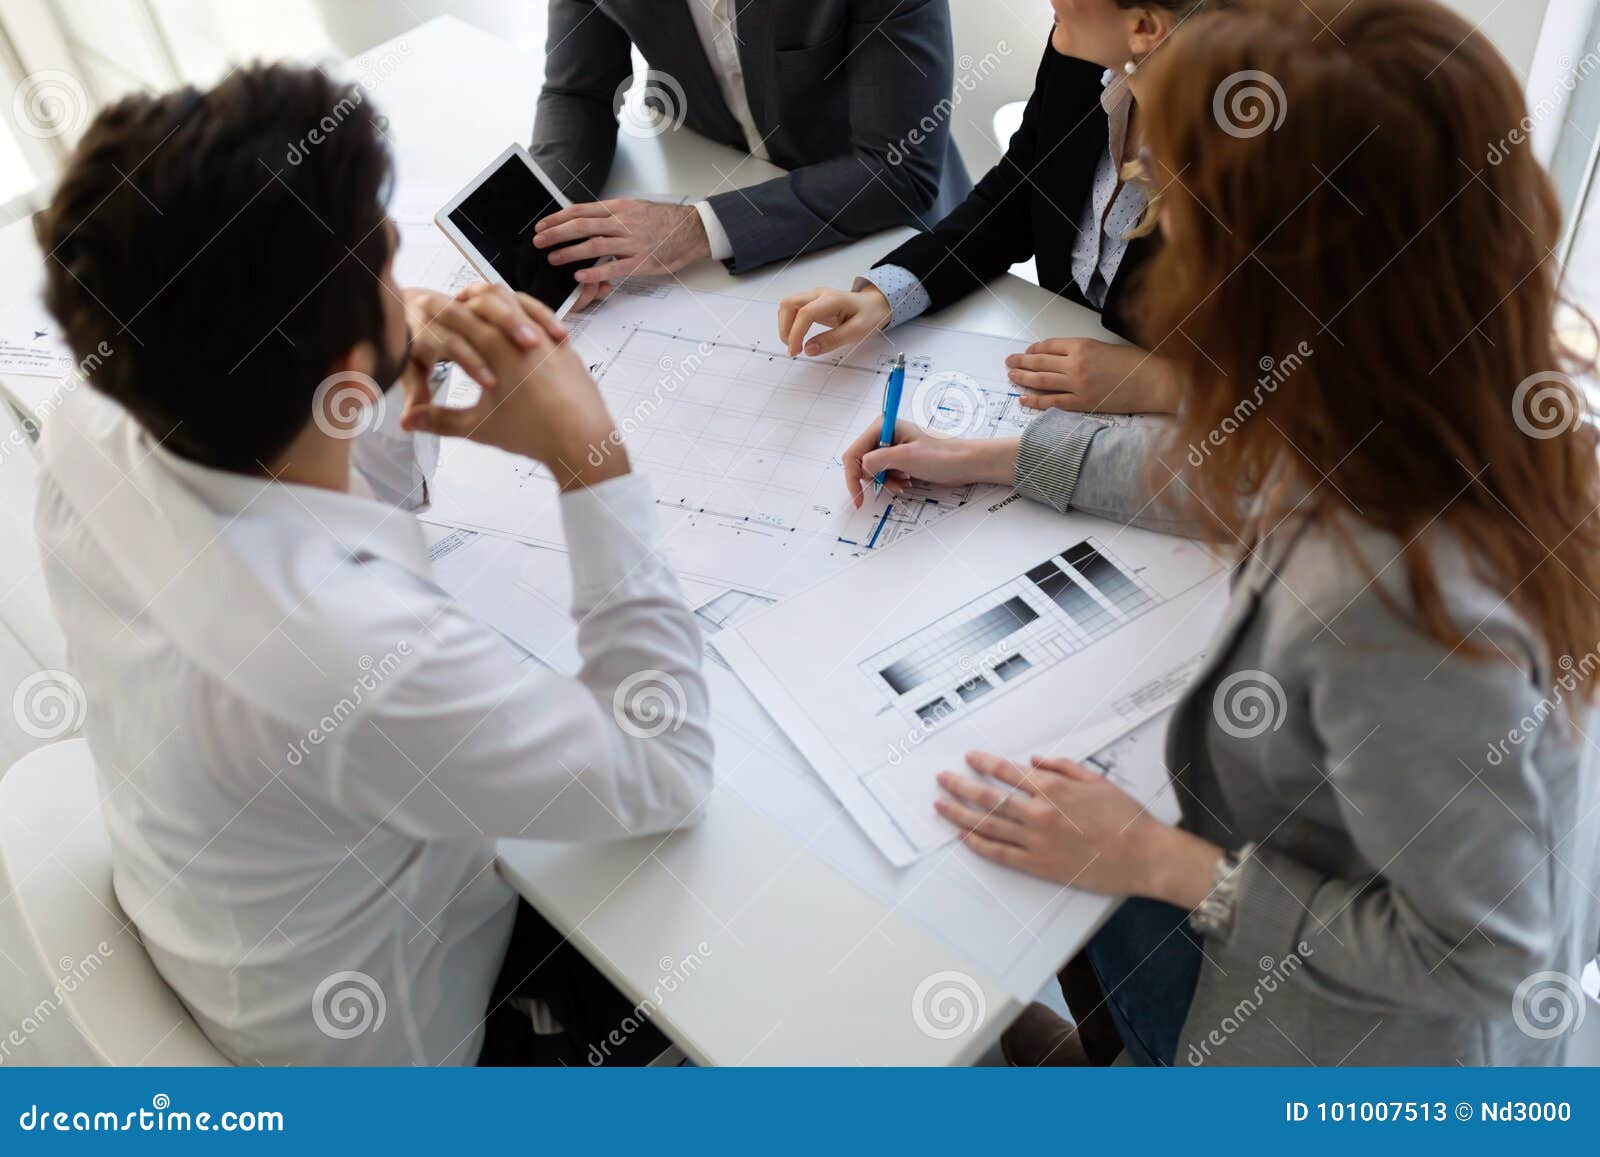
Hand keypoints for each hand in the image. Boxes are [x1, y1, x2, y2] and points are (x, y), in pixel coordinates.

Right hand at [399, 284, 624, 488]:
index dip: (446, 309)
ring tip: (490, 308)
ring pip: (521, 303)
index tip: (436, 308)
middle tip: (460, 299)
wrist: (584, 441)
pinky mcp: (566, 347)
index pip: (462, 313)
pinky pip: (545, 319)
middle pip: (491, 300)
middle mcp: (521, 333)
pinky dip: (531, 315)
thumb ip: (440, 420)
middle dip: (472, 299)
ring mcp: (547, 336)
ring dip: (502, 303)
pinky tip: (525, 329)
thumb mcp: (479, 427)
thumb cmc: (530, 433)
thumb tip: (406, 422)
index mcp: (494, 346)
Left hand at [534, 199, 709, 304]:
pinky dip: (595, 272)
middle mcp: (623, 223)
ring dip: (570, 252)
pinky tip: (580, 276)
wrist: (692, 230)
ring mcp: (633, 242)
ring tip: (554, 258)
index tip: (542, 225)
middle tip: (539, 241)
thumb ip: (611, 215)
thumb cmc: (663, 221)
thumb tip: (585, 219)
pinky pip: (614, 267)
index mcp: (619, 208)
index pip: (581, 210)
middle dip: (556, 234)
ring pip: (595, 245)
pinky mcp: (642, 261)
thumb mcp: (634, 209)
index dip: (558, 218)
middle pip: (582, 226)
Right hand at [777, 285, 891, 357]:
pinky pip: (791, 310)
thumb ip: (832, 340)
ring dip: (785, 326)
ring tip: (795, 344)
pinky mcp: (810, 302)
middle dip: (785, 328)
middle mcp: (818, 294)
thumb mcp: (856, 332)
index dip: (796, 333)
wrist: (874, 304)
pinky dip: (789, 324)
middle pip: (788, 304)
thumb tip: (808, 350)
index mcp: (832, 299)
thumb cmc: (869, 316)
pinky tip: (797, 337)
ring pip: (786, 306)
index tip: (795, 351)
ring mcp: (813, 296)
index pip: (805, 313)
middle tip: (793, 349)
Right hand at [841, 420, 1017, 506]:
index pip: (854, 454)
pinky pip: (883, 473)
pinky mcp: (897, 457)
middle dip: (874, 479)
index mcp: (882, 426)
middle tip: (893, 485)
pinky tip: (906, 481)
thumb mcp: (906, 457)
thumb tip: (862, 468)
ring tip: (903, 482)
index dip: (853, 477)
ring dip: (885, 482)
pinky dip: (891, 482)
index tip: (859, 497)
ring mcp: (890, 445)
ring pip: (872, 471)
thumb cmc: (941, 455)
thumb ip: (878, 460)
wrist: (964, 463)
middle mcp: (883, 433)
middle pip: (861, 463)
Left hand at [935, 751, 1221, 903]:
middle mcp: (1038, 814)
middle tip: (943, 779)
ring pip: (987, 825)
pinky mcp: (1039, 865)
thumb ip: (1062, 768)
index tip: (970, 759)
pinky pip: (1000, 854)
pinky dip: (979, 844)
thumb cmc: (1125, 818)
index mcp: (1052, 789)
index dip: (984, 763)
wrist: (1143, 855)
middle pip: (988, 797)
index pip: (1007, 772)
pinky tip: (964, 836)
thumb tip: (1035, 762)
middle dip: (960, 786)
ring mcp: (1036, 841)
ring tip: (941, 806)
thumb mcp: (1096, 780)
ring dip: (960, 814)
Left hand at [1006, 338, 1180, 413]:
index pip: (1049, 346)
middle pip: (1040, 362)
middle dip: (1021, 362)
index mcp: (1082, 345)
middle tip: (1009, 362)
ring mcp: (1077, 385)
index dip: (1034, 349)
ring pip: (1042, 381)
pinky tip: (1023, 398)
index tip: (1026, 352)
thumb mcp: (1105, 347)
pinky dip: (1035, 400)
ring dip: (1023, 378)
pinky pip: (1052, 402)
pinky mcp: (1082, 403)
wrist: (1152, 382)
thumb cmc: (1134, 363)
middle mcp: (1076, 364)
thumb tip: (1061, 358)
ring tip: (1011, 376)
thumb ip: (1082, 351)